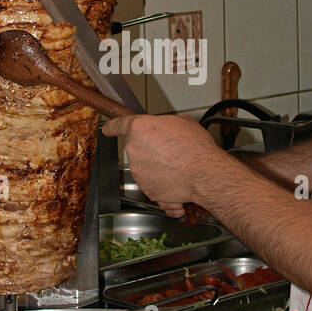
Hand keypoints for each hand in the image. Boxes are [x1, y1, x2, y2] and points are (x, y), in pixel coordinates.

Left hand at [102, 114, 219, 217]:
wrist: (203, 173)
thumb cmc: (195, 147)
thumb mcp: (183, 122)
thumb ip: (165, 124)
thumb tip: (166, 129)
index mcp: (139, 128)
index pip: (117, 125)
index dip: (112, 127)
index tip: (108, 129)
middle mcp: (134, 149)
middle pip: (137, 148)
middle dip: (151, 150)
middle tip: (170, 151)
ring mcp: (138, 170)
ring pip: (145, 167)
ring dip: (158, 167)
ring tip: (178, 166)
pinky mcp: (145, 188)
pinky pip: (153, 184)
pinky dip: (163, 183)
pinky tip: (178, 179)